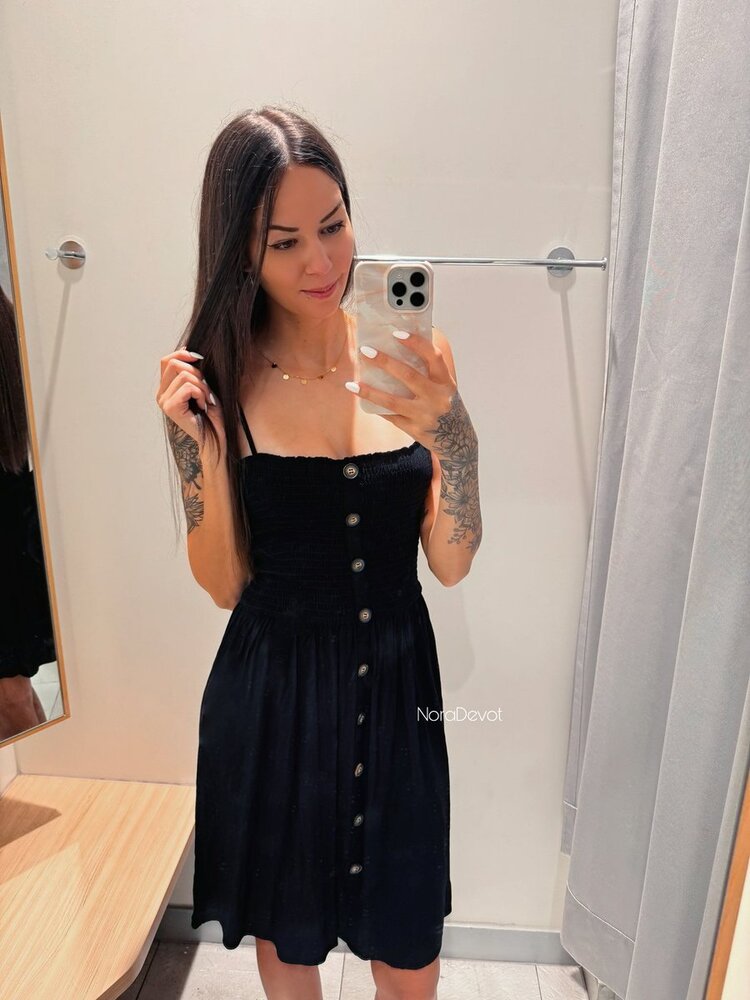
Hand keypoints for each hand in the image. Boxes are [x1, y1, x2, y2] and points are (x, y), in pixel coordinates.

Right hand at [155, 348, 225, 449]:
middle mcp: (161, 395)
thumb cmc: (213, 413)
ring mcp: (163, 401)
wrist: (217, 437)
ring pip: (184, 375)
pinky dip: (201, 394)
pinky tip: (203, 406)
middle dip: (196, 373)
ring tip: (206, 400)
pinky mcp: (170, 407)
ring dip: (202, 386)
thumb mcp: (202, 386)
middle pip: (174, 363)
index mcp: (165, 388)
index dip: (182, 354)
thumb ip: (192, 371)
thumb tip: (187, 349)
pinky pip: (188, 387)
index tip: (199, 358)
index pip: (166, 361)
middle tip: (206, 391)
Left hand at [346, 330, 476, 461]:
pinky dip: (375, 406)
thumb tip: (397, 347)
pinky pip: (390, 416)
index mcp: (446, 382)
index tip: (396, 333)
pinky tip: (361, 398)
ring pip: (393, 401)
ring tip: (352, 384)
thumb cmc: (444, 404)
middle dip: (385, 362)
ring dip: (370, 391)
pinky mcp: (415, 430)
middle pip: (409, 376)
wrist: (457, 440)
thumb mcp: (444, 387)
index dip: (416, 343)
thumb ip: (428, 371)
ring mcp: (425, 415)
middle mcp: (437, 398)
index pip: (433, 357)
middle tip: (365, 351)